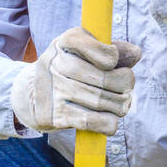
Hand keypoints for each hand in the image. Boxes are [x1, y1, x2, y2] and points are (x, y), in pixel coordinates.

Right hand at [11, 26, 141, 136]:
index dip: (116, 58)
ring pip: (101, 101)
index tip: (115, 64)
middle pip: (106, 78)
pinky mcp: (53, 115)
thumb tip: (136, 53)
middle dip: (125, 86)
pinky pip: (91, 121)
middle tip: (127, 91)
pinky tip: (111, 121)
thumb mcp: (85, 53)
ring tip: (120, 106)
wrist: (30, 95)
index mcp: (67, 41)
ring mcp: (53, 90)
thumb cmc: (68, 70)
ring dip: (119, 107)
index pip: (103, 50)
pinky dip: (108, 124)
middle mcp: (56, 63)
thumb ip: (111, 51)